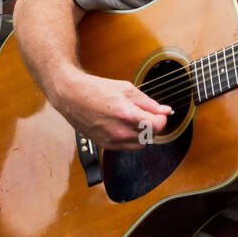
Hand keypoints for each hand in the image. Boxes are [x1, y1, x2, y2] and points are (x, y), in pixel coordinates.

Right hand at [48, 69, 171, 150]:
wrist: (72, 96)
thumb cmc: (96, 89)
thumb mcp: (126, 89)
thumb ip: (149, 102)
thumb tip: (166, 110)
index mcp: (127, 115)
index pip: (157, 126)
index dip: (162, 119)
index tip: (159, 113)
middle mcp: (120, 132)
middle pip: (151, 136)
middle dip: (152, 125)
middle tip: (146, 113)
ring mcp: (112, 141)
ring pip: (140, 144)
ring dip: (143, 134)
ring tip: (134, 119)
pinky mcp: (105, 145)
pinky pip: (127, 147)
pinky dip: (131, 138)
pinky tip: (124, 126)